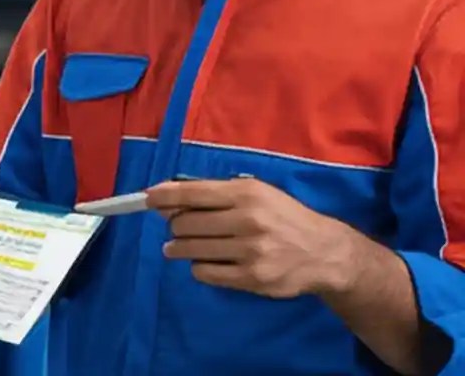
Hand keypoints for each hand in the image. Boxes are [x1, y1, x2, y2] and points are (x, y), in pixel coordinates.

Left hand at [146, 177, 355, 298]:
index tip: (147, 199)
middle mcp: (248, 220)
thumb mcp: (256, 193)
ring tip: (180, 246)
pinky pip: (205, 273)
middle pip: (185, 223)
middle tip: (178, 229)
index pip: (192, 193)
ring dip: (179, 248)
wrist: (324, 252)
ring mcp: (250, 251)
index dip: (164, 196)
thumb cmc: (283, 217)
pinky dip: (198, 267)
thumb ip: (214, 195)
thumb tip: (167, 200)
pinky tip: (207, 262)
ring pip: (191, 249)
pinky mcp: (251, 278)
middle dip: (174, 226)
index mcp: (247, 194)